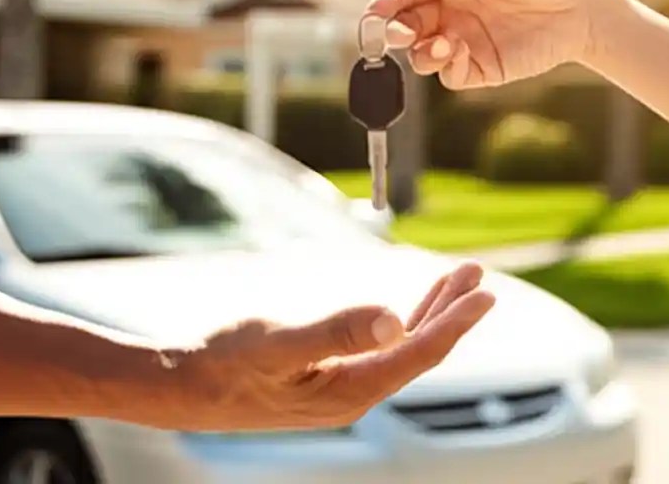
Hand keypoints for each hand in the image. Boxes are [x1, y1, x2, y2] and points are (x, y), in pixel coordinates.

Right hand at [171, 262, 493, 430]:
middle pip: (420, 349)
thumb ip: (336, 332)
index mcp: (351, 391)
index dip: (455, 323)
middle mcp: (356, 393)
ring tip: (458, 279)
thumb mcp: (278, 343)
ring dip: (432, 311)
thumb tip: (394, 319)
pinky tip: (412, 307)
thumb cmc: (224, 364)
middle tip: (477, 275)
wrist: (183, 389)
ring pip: (404, 346)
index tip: (485, 294)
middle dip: (452, 311)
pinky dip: (404, 320)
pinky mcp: (331, 376)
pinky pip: (382, 348)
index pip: (418, 352)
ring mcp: (345, 386)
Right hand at [365, 0, 628, 88]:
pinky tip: (455, 52)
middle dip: (392, 31)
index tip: (375, 12)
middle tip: (394, 33)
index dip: (387, 1)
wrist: (585, 7)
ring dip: (417, 51)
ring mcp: (465, 42)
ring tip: (438, 43)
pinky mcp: (482, 69)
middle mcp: (452, 13)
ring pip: (421, 55)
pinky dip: (444, 67)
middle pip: (405, 26)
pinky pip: (450, 75)